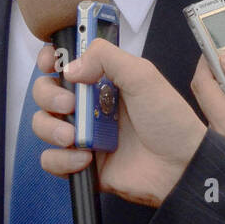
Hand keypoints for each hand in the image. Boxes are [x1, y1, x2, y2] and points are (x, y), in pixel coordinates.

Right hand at [31, 38, 205, 205]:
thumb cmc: (170, 120)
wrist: (181, 166)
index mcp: (101, 80)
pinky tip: (85, 158)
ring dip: (50, 128)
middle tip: (70, 104)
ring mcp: (83, 134)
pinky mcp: (82, 164)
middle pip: (45, 91)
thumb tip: (70, 67)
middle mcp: (88, 105)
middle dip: (48, 95)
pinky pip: (51, 160)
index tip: (51, 62)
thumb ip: (107, 57)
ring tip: (74, 136)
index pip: (64, 63)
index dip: (50, 59)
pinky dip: (61, 159)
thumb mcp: (143, 76)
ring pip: (42, 124)